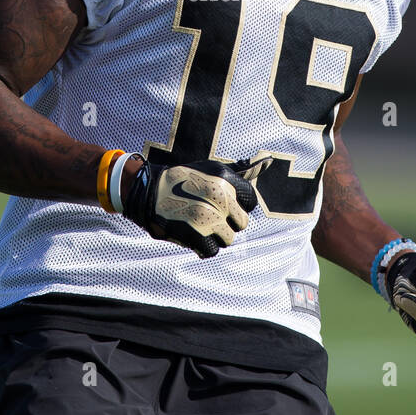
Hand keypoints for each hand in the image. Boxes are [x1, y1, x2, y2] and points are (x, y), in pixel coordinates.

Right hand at [120, 158, 267, 257]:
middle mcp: (219, 198)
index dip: (240, 205)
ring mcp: (208, 218)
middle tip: (212, 218)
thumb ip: (236, 175)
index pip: (251, 200)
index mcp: (224, 179)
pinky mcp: (195, 235)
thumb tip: (268, 163)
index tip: (227, 206)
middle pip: (242, 223)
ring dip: (216, 236)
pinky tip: (194, 237)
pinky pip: (212, 251)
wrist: (148, 191)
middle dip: (229, 222)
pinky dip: (203, 247)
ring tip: (201, 226)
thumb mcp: (209, 169)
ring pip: (228, 239)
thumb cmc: (181, 180)